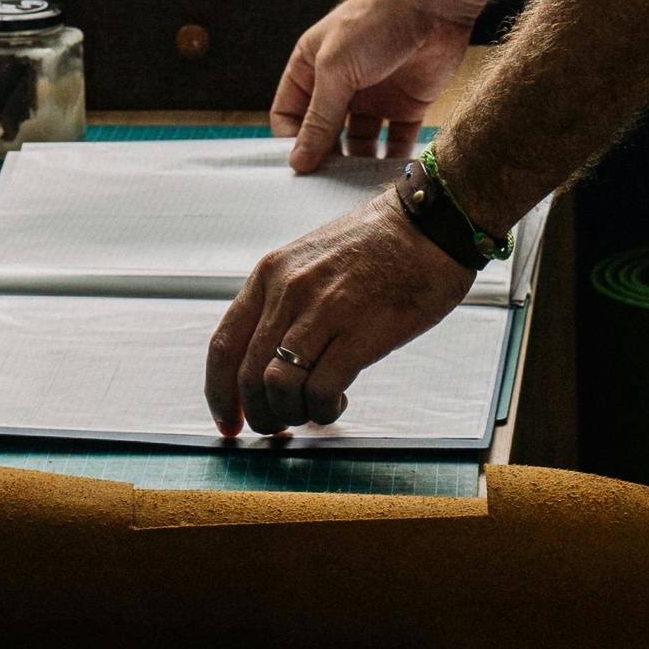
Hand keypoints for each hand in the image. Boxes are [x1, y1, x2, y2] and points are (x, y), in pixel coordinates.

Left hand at [203, 193, 474, 437]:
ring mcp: (322, 310)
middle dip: (259, 414)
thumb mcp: (310, 262)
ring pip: (278, 387)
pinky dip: (323, 410)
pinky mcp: (359, 332)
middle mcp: (287, 291)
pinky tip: (338, 401)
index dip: (219, 393)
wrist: (430, 223)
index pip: (223, 345)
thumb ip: (284, 304)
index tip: (228, 421)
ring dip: (292, 414)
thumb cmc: (378, 246)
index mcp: (269, 274)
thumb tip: (266, 361)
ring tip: (314, 410)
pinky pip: (320, 390)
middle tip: (279, 426)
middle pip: (248, 376)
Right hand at [271, 0, 481, 171]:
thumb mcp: (336, 69)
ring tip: (360, 186)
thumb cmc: (375, 21)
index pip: (290, 115)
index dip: (292, 142)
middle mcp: (340, 84)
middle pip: (325, 134)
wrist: (434, 2)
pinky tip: (392, 175)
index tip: (300, 171)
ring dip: (360, 164)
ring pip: (360, 143)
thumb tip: (297, 160)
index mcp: (311, 68)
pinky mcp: (407, 104)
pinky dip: (394, 158)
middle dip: (326, 159)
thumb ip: (319, 117)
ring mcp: (374, 95)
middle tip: (329, 187)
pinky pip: (397, 140)